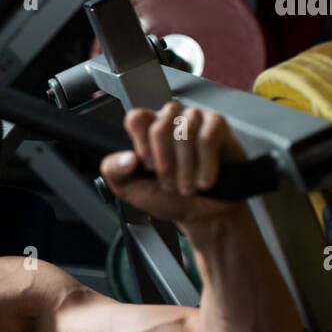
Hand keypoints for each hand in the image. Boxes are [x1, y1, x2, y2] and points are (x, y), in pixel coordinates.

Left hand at [98, 100, 247, 225]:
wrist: (202, 213)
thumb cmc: (168, 198)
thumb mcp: (131, 190)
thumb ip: (114, 171)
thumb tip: (127, 158)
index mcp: (146, 129)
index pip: (137, 118)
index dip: (142, 144)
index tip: (148, 167)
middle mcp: (169, 119)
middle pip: (159, 128)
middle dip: (165, 164)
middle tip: (170, 184)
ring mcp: (194, 119)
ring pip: (184, 134)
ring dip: (186, 168)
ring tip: (188, 186)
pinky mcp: (216, 125)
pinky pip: (207, 138)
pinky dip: (206, 165)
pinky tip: (205, 180)